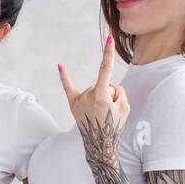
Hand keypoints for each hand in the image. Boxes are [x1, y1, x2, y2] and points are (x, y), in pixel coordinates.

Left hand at [58, 35, 129, 161]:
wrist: (99, 144)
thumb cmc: (114, 126)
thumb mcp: (125, 107)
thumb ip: (118, 91)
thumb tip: (108, 86)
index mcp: (101, 96)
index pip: (106, 69)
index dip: (108, 53)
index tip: (109, 39)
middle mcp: (87, 95)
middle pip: (104, 84)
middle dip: (110, 94)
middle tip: (109, 112)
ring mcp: (78, 99)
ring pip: (95, 88)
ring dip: (101, 97)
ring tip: (100, 114)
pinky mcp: (73, 103)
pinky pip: (68, 87)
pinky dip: (64, 77)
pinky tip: (59, 65)